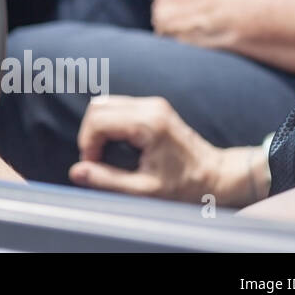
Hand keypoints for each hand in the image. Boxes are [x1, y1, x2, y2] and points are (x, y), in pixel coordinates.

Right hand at [70, 96, 265, 205]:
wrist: (218, 175)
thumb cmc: (186, 186)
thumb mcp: (145, 190)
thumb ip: (108, 180)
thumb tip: (76, 172)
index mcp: (148, 124)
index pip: (97, 121)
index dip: (87, 144)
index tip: (93, 167)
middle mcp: (150, 106)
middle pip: (98, 107)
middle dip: (90, 135)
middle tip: (97, 161)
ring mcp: (153, 104)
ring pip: (106, 104)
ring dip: (98, 129)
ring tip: (107, 154)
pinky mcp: (154, 107)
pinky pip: (118, 107)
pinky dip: (110, 125)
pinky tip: (118, 147)